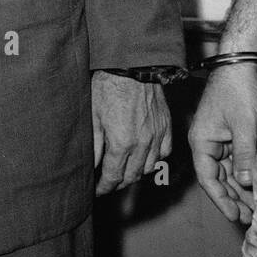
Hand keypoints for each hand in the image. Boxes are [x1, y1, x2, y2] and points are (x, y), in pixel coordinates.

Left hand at [91, 72, 171, 195]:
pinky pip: (164, 153)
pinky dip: (155, 159)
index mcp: (121, 143)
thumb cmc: (108, 86)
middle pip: (131, 176)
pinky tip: (145, 155)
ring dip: (136, 173)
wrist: (132, 65)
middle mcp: (142, 144)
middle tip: (108, 182)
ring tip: (124, 169)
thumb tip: (90, 166)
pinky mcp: (166, 126)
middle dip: (118, 183)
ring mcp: (157, 136)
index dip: (103, 187)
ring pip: (148, 168)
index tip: (97, 191)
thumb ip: (93, 145)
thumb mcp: (92, 115)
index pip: (112, 177)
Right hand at [188, 64, 256, 224]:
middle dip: (232, 198)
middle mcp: (206, 142)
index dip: (221, 198)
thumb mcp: (244, 125)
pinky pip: (233, 161)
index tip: (235, 215)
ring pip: (225, 171)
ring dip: (238, 189)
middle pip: (216, 177)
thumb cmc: (237, 91)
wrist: (239, 64)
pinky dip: (242, 174)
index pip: (208, 177)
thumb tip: (245, 184)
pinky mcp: (227, 135)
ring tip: (254, 208)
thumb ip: (244, 156)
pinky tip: (254, 186)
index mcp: (202, 141)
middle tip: (250, 218)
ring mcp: (216, 139)